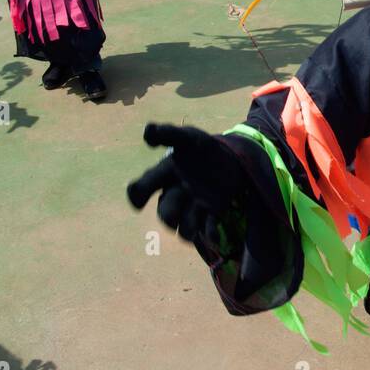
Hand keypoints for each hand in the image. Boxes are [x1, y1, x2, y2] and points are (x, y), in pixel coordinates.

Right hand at [127, 124, 245, 243]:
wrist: (231, 157)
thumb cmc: (202, 148)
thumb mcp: (188, 137)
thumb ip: (169, 134)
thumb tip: (147, 131)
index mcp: (164, 176)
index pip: (143, 189)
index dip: (137, 196)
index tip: (137, 201)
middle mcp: (175, 194)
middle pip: (165, 213)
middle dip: (168, 216)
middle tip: (173, 216)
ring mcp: (194, 206)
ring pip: (184, 226)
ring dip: (188, 229)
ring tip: (196, 229)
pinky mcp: (212, 213)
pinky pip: (207, 229)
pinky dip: (209, 235)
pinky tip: (213, 239)